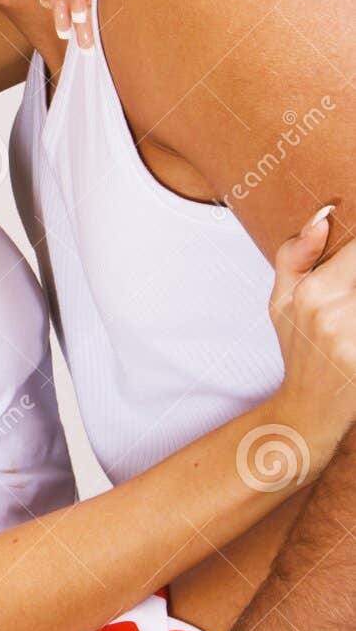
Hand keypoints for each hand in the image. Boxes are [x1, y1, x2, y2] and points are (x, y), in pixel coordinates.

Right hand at [268, 212, 355, 469]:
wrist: (307, 414)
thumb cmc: (299, 353)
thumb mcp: (281, 302)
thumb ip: (294, 254)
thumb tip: (323, 216)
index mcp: (313, 292)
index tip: (353, 255)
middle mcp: (334, 315)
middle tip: (353, 295)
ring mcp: (351, 340)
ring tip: (353, 312)